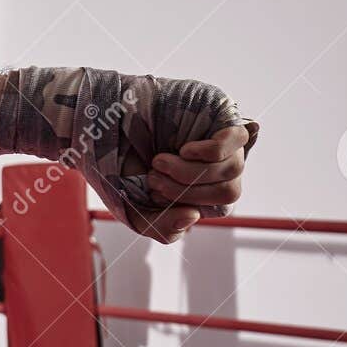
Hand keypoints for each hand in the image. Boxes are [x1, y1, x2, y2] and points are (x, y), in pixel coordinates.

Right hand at [130, 124, 250, 242]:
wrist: (111, 131)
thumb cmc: (127, 169)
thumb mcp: (139, 211)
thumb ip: (163, 227)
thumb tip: (193, 216)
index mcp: (207, 191)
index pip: (219, 209)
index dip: (187, 206)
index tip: (154, 196)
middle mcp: (222, 169)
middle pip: (230, 193)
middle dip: (186, 192)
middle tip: (153, 179)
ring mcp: (225, 143)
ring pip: (232, 169)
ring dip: (188, 172)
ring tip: (158, 162)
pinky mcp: (222, 118)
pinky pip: (236, 139)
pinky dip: (209, 150)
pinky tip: (185, 150)